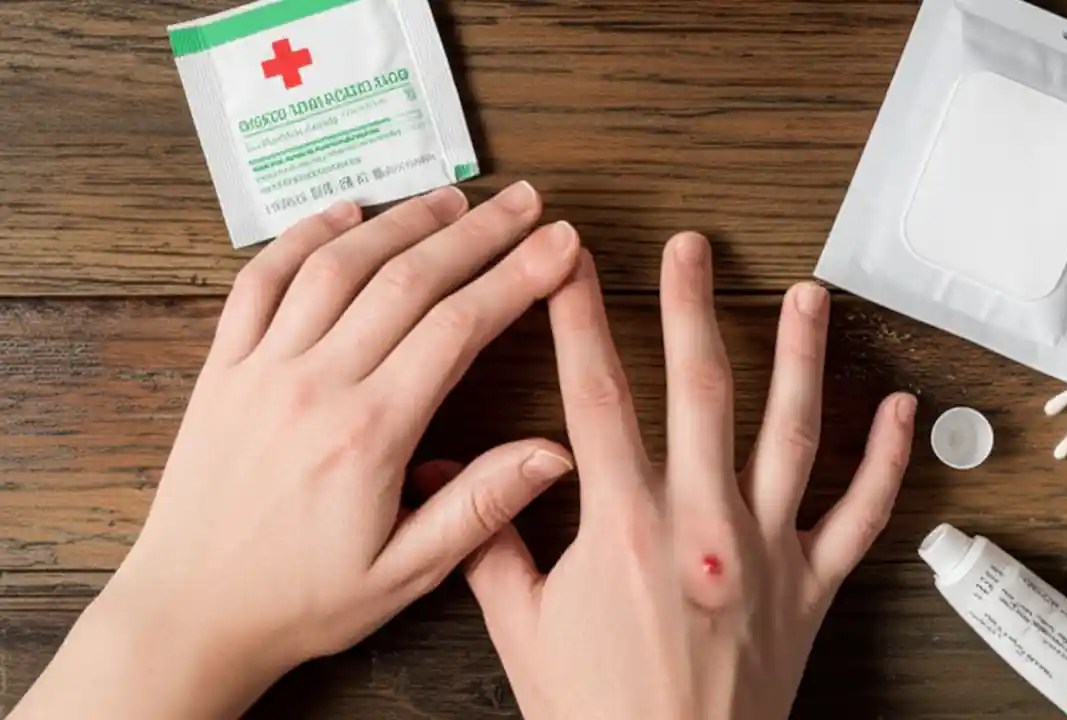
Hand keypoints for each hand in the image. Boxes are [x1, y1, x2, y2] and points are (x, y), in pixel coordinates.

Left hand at [12, 182, 580, 719]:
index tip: (558, 243)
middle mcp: (313, 384)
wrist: (190, 614)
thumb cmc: (300, 601)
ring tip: (453, 198)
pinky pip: (259, 281)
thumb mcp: (404, 573)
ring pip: (338, 265)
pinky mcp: (223, 368)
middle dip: (477, 233)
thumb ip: (480, 507)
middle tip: (524, 200)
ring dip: (400, 221)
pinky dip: (302, 236)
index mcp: (368, 433)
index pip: (457, 327)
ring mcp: (261, 368)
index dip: (516, 276)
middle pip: (407, 279)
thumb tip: (556, 454)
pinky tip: (344, 214)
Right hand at [467, 233, 916, 719]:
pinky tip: (899, 408)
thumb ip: (488, 544)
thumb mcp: (521, 631)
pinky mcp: (812, 589)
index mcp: (623, 529)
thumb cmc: (593, 716)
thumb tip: (445, 478)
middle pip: (698, 392)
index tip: (571, 266)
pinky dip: (886, 461)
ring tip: (806, 298)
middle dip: (689, 309)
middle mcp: (700, 526)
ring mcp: (765, 553)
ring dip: (800, 358)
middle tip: (690, 249)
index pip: (595, 397)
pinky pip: (862, 515)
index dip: (578, 321)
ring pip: (791, 435)